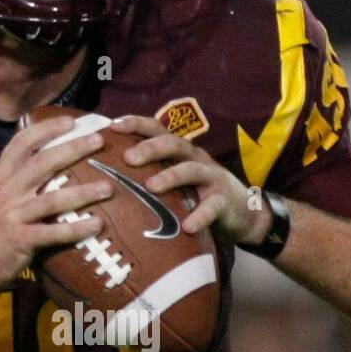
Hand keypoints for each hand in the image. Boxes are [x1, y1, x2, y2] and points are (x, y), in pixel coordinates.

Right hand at [0, 115, 112, 298]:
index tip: (70, 121)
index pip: (22, 143)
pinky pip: (54, 232)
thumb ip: (16, 181)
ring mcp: (12, 214)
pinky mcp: (20, 240)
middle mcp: (5, 190)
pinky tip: (97, 224)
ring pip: (54, 198)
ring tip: (108, 188)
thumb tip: (47, 165)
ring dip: (85, 192)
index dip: (47, 128)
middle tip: (99, 141)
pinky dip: (78, 228)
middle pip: (44, 162)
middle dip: (74, 148)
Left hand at [112, 115, 270, 246]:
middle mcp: (195, 159)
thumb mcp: (176, 182)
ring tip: (151, 187)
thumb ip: (151, 176)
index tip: (113, 126)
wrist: (244, 214)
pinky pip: (212, 207)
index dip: (136, 124)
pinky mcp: (224, 200)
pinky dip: (200, 215)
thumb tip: (106, 181)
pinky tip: (188, 227)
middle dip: (150, 148)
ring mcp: (211, 178)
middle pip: (173, 144)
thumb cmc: (198, 196)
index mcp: (180, 152)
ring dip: (170, 176)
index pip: (157, 130)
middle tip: (128, 159)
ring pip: (191, 170)